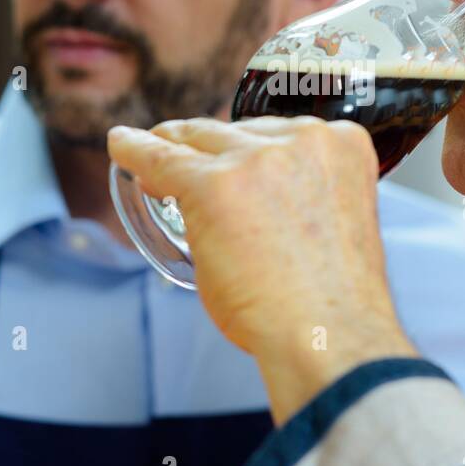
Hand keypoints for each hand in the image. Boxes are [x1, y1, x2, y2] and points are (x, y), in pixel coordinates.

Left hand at [108, 116, 416, 422]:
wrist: (326, 334)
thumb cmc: (331, 302)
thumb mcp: (332, 220)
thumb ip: (299, 196)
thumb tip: (248, 202)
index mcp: (343, 144)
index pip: (278, 132)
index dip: (242, 147)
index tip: (226, 160)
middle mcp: (302, 139)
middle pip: (236, 131)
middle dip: (207, 148)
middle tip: (181, 161)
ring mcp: (256, 158)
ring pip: (198, 139)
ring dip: (173, 148)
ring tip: (148, 156)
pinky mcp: (212, 182)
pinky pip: (159, 157)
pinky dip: (135, 150)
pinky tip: (121, 145)